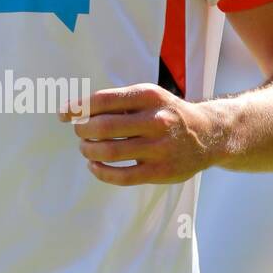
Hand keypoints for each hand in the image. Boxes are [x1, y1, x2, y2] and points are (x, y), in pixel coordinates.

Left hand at [58, 83, 219, 186]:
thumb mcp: (148, 97)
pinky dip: (101, 172)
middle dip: (82, 130)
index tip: (64, 114)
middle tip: (80, 132)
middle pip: (103, 127)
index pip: (103, 100)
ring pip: (110, 152)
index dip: (77, 108)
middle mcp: (156, 120)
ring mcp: (160, 148)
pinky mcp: (161, 171)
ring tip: (86, 149)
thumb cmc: (167, 114)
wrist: (208, 134)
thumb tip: (69, 111)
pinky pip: (122, 176)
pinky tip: (95, 166)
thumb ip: (114, 102)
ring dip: (89, 151)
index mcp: (149, 96)